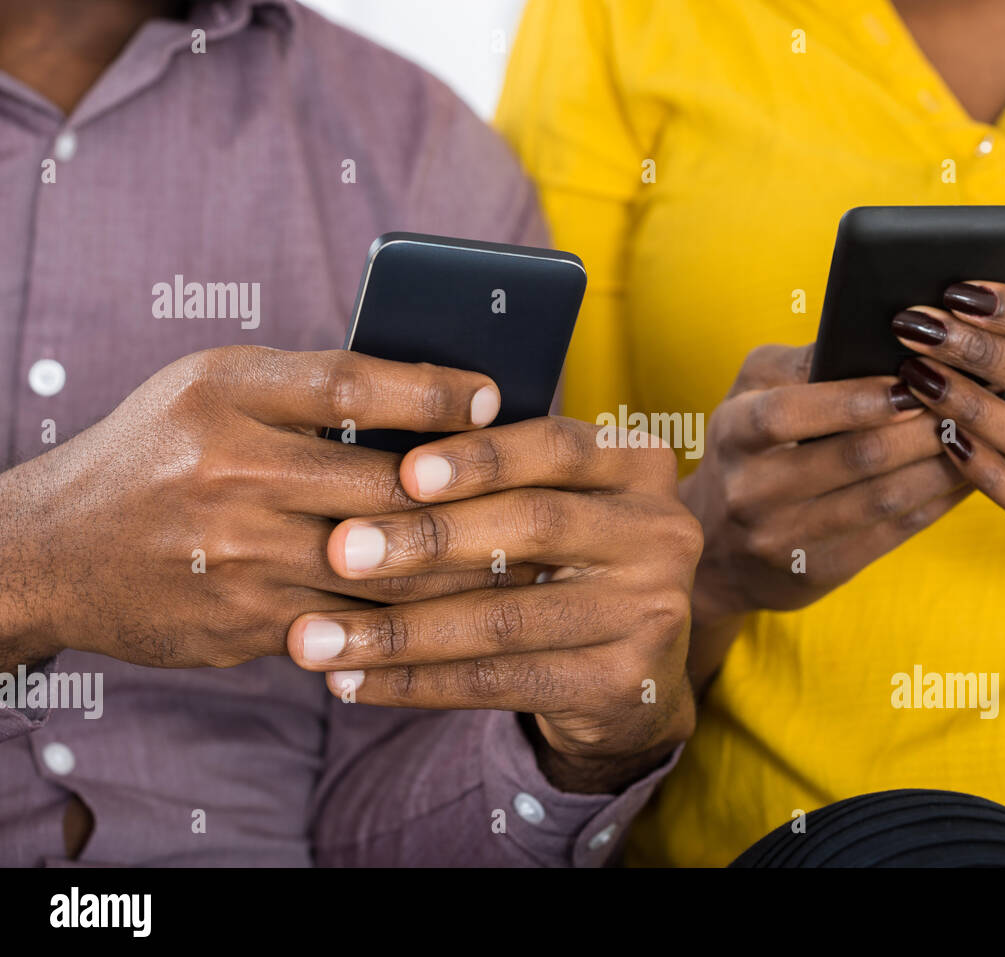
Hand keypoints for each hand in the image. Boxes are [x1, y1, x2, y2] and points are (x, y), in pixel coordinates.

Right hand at [0, 345, 510, 671]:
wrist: (52, 551)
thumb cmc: (155, 451)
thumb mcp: (213, 387)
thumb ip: (307, 385)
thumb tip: (429, 394)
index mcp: (225, 396)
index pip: (348, 384)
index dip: (431, 389)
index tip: (496, 392)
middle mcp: (230, 474)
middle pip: (386, 487)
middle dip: (474, 496)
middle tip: (544, 495)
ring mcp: (238, 560)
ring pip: (386, 571)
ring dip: (464, 570)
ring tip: (527, 559)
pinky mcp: (246, 626)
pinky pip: (356, 627)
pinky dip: (414, 622)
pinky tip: (464, 614)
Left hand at [284, 417, 701, 792]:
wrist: (630, 675)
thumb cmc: (561, 562)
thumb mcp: (549, 502)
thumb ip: (491, 476)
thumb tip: (366, 450)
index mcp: (639, 464)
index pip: (557, 446)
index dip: (478, 458)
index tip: (401, 473)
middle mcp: (662, 531)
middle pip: (534, 525)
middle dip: (426, 538)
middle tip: (338, 551)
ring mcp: (652, 610)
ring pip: (507, 617)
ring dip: (399, 630)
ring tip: (316, 639)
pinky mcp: (626, 683)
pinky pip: (503, 682)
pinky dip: (419, 683)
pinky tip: (356, 682)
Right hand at [681, 344, 970, 687]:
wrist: (716, 552)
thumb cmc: (745, 452)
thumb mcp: (749, 395)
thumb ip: (800, 362)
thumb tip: (873, 334)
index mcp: (733, 435)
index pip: (787, 415)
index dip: (850, 400)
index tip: (908, 380)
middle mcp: (751, 492)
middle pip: (853, 458)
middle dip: (921, 427)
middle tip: (972, 398)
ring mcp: (784, 539)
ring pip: (882, 499)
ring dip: (942, 464)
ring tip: (982, 431)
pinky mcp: (818, 572)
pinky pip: (892, 534)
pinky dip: (937, 501)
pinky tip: (970, 474)